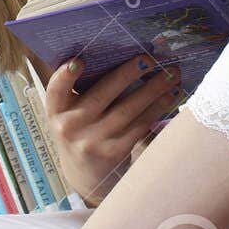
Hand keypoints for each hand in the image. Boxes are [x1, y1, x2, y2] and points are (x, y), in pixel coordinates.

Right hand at [43, 53, 182, 206]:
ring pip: (128, 108)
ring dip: (153, 89)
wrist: (84, 174)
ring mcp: (93, 141)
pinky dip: (157, 108)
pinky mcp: (114, 152)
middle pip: (103, 93)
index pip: (56, 90)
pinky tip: (170, 96)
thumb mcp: (71, 112)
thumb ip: (83, 88)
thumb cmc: (81, 130)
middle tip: (150, 58)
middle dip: (128, 72)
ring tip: (172, 74)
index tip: (80, 61)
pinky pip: (139, 125)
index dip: (65, 75)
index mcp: (57, 110)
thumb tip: (123, 53)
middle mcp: (71, 126)